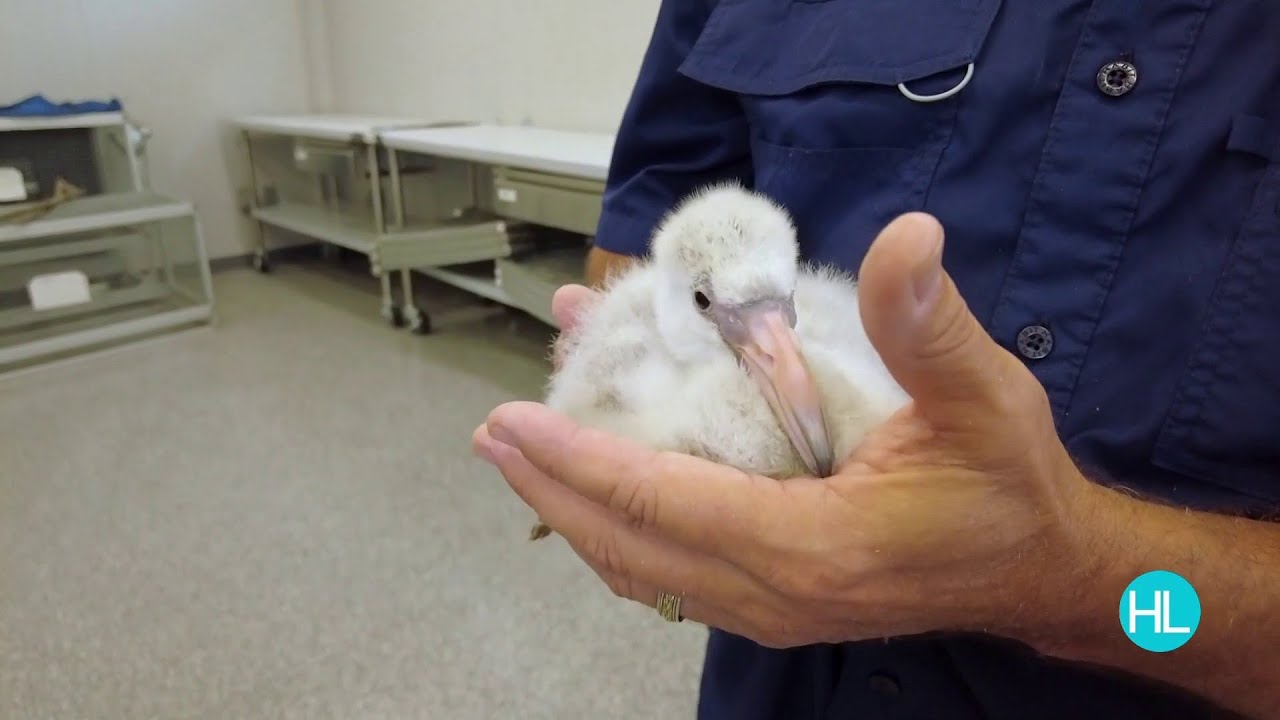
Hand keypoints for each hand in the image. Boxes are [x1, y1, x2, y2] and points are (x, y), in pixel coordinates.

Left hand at [473, 213, 1102, 647]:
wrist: (1037, 570)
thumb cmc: (1008, 488)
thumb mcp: (983, 396)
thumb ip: (929, 324)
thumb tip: (907, 238)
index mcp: (812, 547)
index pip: (663, 503)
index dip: (580, 459)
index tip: (513, 423)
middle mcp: (775, 593)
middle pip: (628, 545)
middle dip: (551, 486)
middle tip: (494, 434)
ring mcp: (768, 610)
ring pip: (640, 570)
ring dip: (575, 510)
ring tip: (524, 457)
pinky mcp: (770, 604)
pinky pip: (669, 577)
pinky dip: (620, 530)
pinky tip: (595, 495)